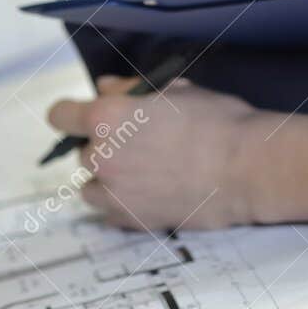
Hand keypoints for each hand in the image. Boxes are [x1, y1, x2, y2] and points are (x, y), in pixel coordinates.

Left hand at [45, 79, 262, 230]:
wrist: (247, 167)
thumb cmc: (216, 121)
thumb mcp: (173, 88)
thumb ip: (129, 88)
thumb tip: (105, 88)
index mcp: (107, 116)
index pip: (60, 115)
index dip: (71, 113)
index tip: (81, 116)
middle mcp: (103, 156)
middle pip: (82, 151)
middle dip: (103, 145)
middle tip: (139, 142)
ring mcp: (116, 193)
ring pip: (92, 185)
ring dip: (108, 178)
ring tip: (144, 171)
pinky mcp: (132, 221)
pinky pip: (110, 212)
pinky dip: (122, 203)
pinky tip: (151, 192)